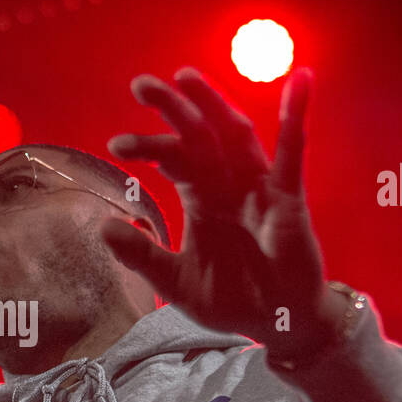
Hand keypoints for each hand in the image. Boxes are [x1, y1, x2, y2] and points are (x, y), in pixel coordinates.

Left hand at [104, 66, 334, 356]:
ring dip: (212, 104)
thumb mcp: (176, 281)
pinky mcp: (288, 199)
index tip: (116, 144)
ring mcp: (258, 187)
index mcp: (202, 197)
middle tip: (140, 84)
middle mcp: (227, 183)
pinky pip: (292, 154)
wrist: (276, 325)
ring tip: (185, 77)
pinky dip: (295, 116)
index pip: (173, 158)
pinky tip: (299, 82)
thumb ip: (143, 255)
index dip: (147, 146)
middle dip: (172, 108)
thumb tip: (103, 226)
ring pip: (234, 134)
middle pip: (198, 135)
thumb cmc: (231, 298)